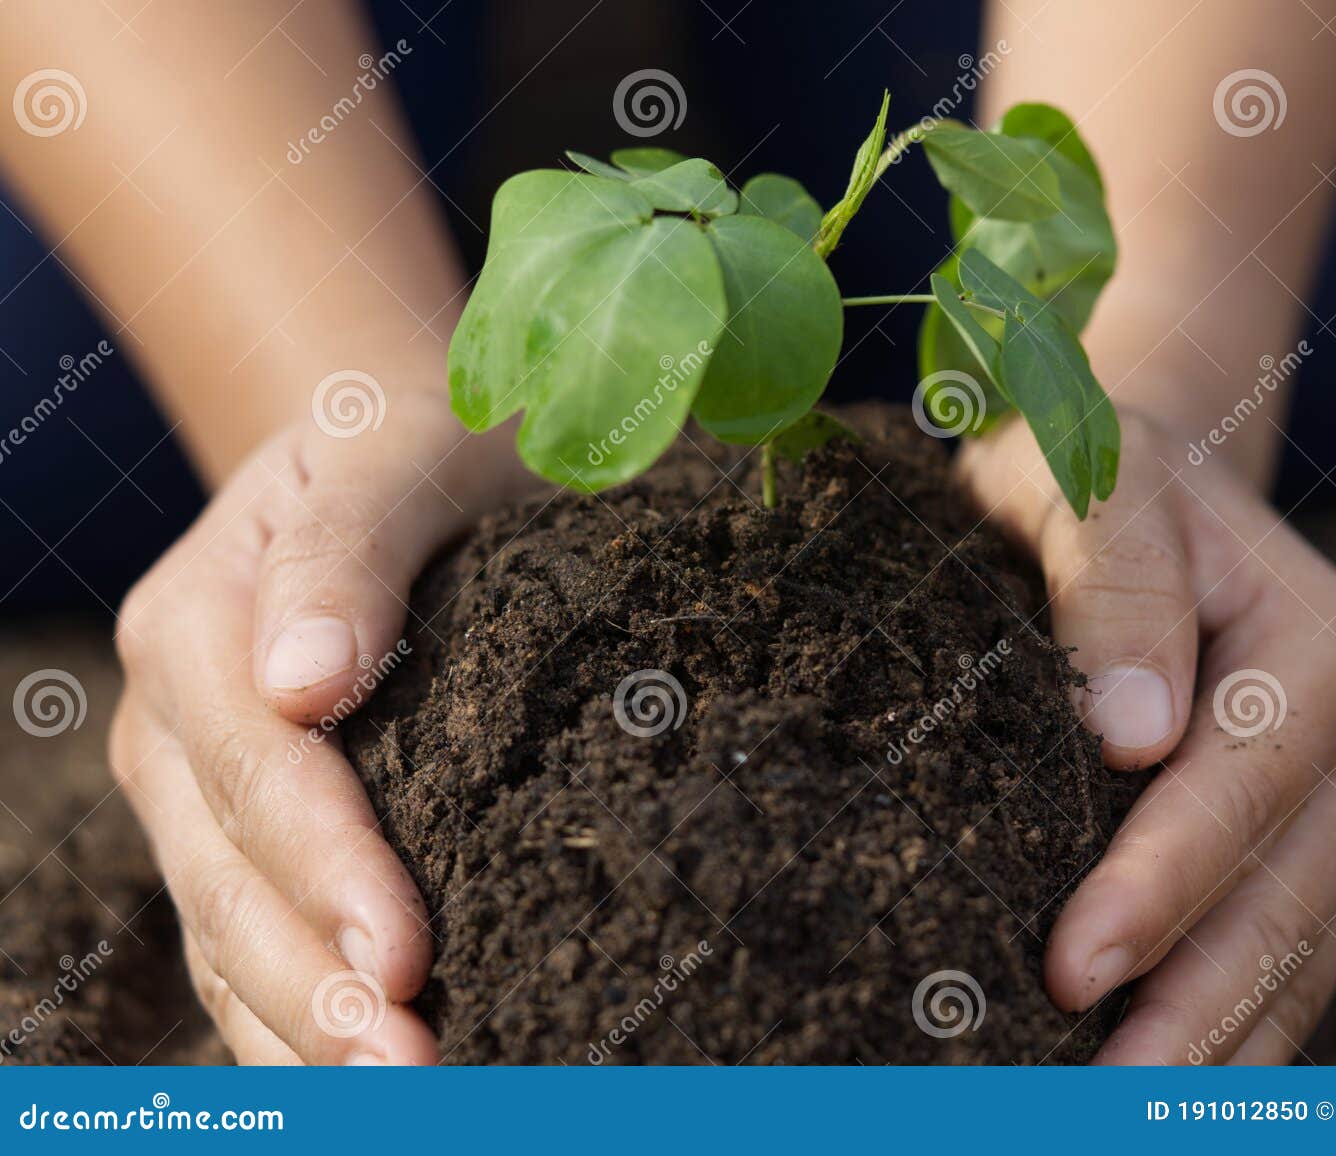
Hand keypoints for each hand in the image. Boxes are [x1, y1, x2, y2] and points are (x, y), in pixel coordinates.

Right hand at [111, 393, 529, 1063]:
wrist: (387, 452)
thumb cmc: (419, 446)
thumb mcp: (399, 452)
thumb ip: (353, 551)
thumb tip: (302, 681)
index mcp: (197, 624)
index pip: (261, 771)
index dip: (327, 870)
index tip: (402, 958)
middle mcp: (175, 723)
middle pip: (230, 878)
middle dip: (317, 987)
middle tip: (415, 1072)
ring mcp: (193, 793)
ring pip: (226, 935)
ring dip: (303, 1034)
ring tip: (402, 1099)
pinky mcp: (232, 838)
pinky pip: (242, 947)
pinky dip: (288, 1027)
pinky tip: (352, 1087)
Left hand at [957, 408, 1335, 1063]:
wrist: (1143, 477)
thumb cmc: (1097, 473)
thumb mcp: (1093, 483)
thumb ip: (1114, 585)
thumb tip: (1133, 736)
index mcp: (1320, 648)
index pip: (1237, 791)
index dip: (1158, 888)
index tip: (1071, 970)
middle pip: (1281, 896)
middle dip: (1190, 1005)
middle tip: (1096, 1100)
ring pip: (1295, 945)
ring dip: (1218, 1044)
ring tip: (1126, 1116)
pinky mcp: (1310, 838)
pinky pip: (1289, 949)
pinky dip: (1239, 1024)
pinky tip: (1177, 1082)